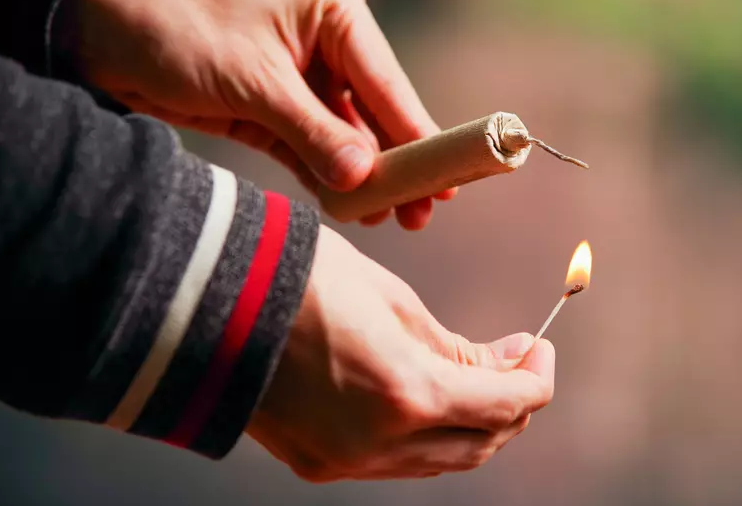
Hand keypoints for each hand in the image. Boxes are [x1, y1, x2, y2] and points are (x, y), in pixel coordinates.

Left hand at [59, 0, 454, 228]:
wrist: (95, 23)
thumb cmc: (177, 26)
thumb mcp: (251, 82)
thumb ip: (313, 132)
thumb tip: (366, 178)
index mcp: (334, 11)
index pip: (388, 82)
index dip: (419, 135)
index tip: (449, 179)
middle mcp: (327, 39)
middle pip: (375, 111)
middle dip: (395, 162)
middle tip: (423, 212)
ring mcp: (300, 73)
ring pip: (344, 133)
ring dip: (361, 175)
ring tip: (390, 218)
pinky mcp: (271, 103)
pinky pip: (310, 143)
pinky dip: (325, 173)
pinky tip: (349, 204)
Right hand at [247, 227, 554, 480]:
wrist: (202, 299)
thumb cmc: (301, 277)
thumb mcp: (391, 298)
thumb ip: (451, 344)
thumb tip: (502, 360)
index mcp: (406, 393)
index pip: (506, 405)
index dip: (536, 377)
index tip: (539, 345)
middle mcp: (380, 443)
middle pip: (480, 443)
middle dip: (511, 402)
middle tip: (517, 358)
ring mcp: (345, 462)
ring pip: (440, 460)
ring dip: (472, 422)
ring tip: (478, 372)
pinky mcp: (315, 463)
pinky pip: (396, 461)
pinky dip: (427, 432)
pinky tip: (427, 393)